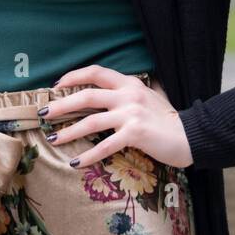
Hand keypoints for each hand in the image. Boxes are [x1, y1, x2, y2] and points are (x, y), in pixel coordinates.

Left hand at [41, 64, 193, 169]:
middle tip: (43, 113)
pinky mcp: (135, 134)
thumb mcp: (149, 96)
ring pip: (91, 121)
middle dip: (61, 104)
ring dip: (68, 131)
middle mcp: (128, 95)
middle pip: (87, 95)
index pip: (96, 72)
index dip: (74, 76)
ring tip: (53, 138)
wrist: (190, 135)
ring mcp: (131, 114)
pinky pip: (105, 145)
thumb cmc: (167, 118)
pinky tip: (76, 162)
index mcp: (129, 83)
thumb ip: (130, 92)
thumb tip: (111, 91)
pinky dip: (88, 155)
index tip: (57, 85)